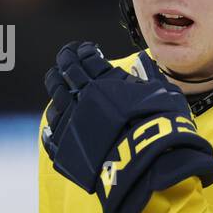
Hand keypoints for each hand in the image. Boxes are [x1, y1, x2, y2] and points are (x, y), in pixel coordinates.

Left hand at [41, 41, 212, 212]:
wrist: (148, 163)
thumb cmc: (160, 126)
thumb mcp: (161, 92)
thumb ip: (147, 75)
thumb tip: (142, 60)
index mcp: (104, 82)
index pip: (86, 58)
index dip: (84, 51)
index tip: (85, 49)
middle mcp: (82, 99)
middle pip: (64, 73)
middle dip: (65, 61)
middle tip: (66, 58)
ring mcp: (71, 124)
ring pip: (55, 99)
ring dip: (55, 87)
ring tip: (57, 82)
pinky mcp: (65, 149)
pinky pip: (51, 135)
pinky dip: (51, 127)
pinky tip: (51, 123)